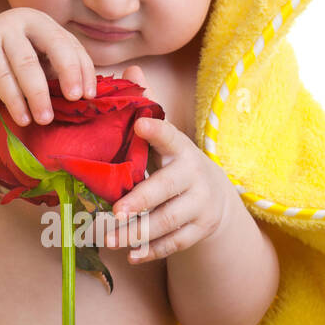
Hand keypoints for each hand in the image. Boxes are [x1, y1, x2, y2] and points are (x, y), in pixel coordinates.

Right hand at [0, 9, 97, 126]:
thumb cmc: (7, 65)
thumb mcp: (35, 62)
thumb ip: (55, 72)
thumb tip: (84, 96)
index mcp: (43, 23)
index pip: (71, 45)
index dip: (83, 70)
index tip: (88, 95)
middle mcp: (23, 20)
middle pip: (54, 45)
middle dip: (68, 73)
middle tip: (75, 99)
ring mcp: (0, 31)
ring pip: (27, 64)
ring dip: (38, 95)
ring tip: (45, 119)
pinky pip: (3, 78)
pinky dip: (15, 101)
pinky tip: (23, 119)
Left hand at [106, 97, 234, 262]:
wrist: (213, 198)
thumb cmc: (174, 165)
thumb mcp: (165, 141)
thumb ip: (147, 108)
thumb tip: (132, 69)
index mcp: (181, 149)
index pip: (171, 137)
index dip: (158, 132)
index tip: (142, 124)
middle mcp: (194, 176)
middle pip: (167, 189)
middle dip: (141, 202)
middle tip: (115, 213)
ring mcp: (199, 205)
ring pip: (169, 221)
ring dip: (138, 233)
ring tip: (110, 239)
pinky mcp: (200, 230)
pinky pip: (175, 243)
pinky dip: (152, 250)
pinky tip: (131, 254)